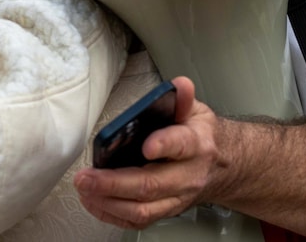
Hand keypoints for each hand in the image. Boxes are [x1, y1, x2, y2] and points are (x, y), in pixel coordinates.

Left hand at [73, 77, 221, 228]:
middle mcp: (187, 176)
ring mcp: (176, 198)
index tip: (146, 145)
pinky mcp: (165, 210)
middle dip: (114, 183)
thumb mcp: (195, 112)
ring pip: (142, 208)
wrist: (221, 167)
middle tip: (87, 176)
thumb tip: (180, 85)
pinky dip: (111, 213)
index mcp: (195, 145)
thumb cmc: (200, 137)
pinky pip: (137, 220)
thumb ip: (183, 99)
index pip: (182, 144)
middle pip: (151, 185)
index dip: (164, 145)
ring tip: (84, 188)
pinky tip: (93, 201)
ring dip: (108, 201)